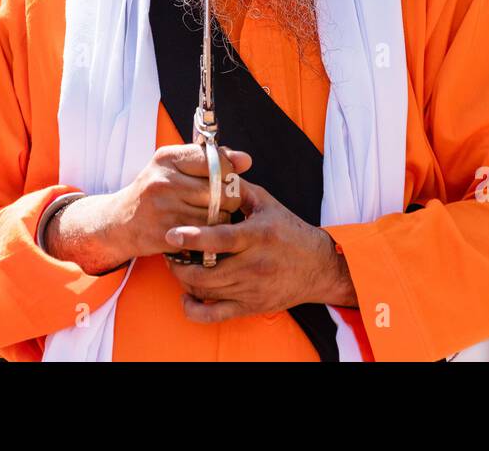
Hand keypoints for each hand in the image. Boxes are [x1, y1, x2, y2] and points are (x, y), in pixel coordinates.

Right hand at [46, 144, 251, 274]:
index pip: (216, 160)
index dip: (230, 172)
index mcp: (167, 158)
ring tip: (210, 218)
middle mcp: (163, 180)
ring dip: (221, 221)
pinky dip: (209, 236)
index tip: (228, 179)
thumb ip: (209, 160)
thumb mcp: (174, 167)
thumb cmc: (155, 192)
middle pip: (221, 191)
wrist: (119, 223)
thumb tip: (246, 160)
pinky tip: (202, 233)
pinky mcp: (165, 234)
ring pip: (217, 216)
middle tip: (223, 204)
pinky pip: (205, 236)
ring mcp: (163, 208)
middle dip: (230, 200)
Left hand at [162, 179, 355, 322]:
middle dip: (179, 264)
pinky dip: (194, 309)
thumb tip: (213, 172)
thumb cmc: (289, 231)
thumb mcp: (268, 204)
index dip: (194, 237)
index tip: (172, 234)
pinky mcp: (251, 307)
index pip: (221, 239)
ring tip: (176, 266)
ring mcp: (251, 289)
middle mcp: (254, 265)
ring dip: (184, 281)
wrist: (319, 267)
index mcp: (257, 236)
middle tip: (170, 251)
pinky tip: (186, 297)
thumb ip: (239, 189)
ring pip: (206, 292)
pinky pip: (215, 315)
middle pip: (206, 272)